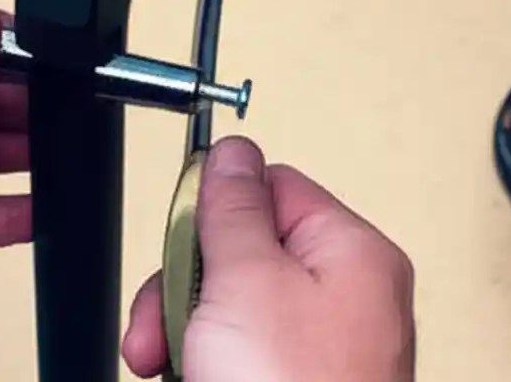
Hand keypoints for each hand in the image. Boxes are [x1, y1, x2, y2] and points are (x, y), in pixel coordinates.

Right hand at [122, 138, 415, 381]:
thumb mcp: (245, 280)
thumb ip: (231, 209)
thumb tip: (230, 151)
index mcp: (349, 252)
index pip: (271, 187)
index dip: (215, 211)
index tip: (182, 241)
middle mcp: (341, 295)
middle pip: (239, 250)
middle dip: (184, 285)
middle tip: (161, 323)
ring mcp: (316, 345)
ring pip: (224, 304)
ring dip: (180, 330)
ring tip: (164, 365)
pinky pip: (231, 349)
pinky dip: (197, 363)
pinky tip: (183, 379)